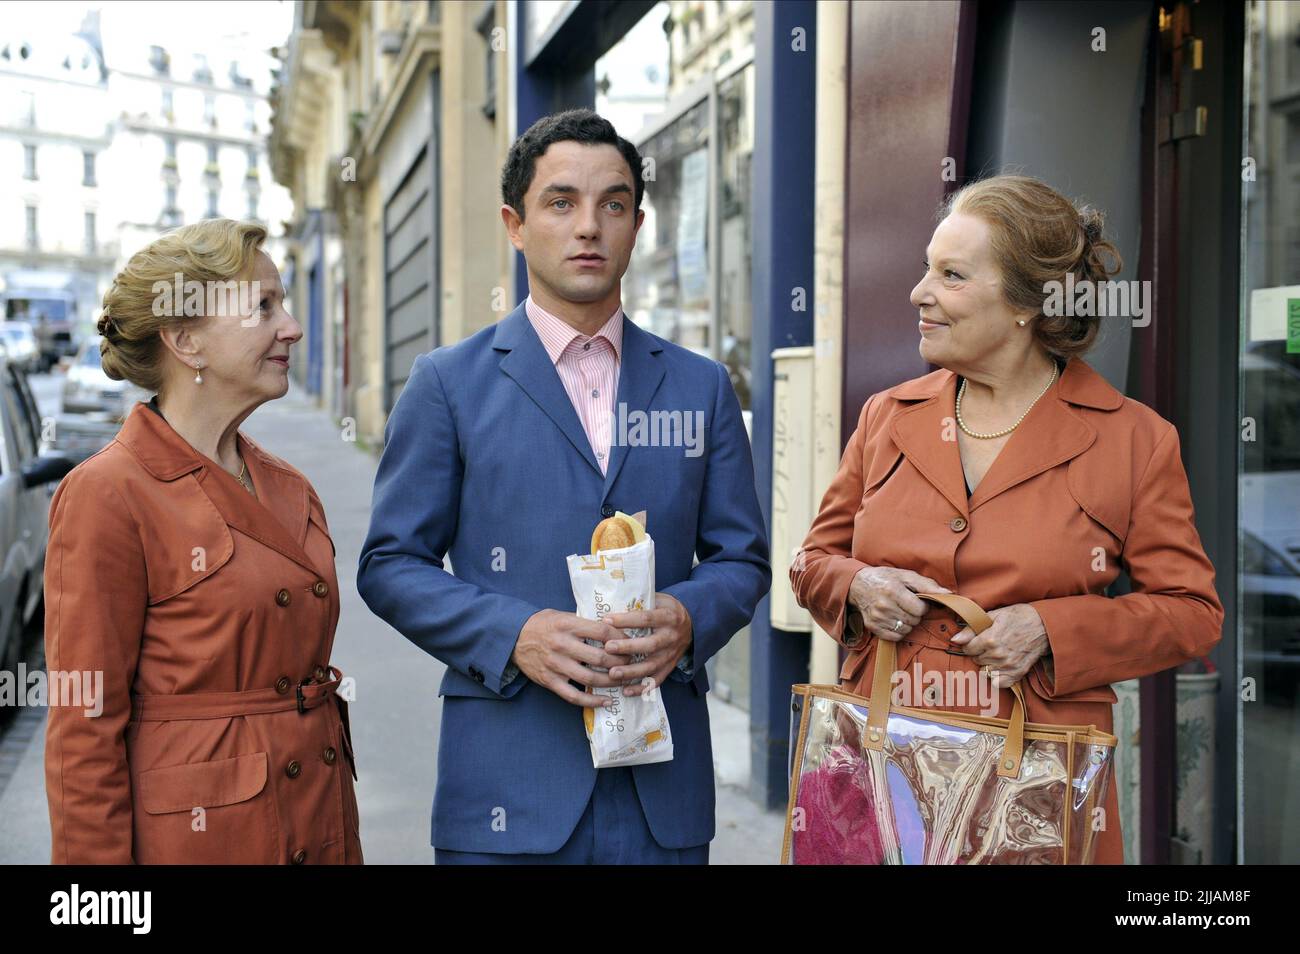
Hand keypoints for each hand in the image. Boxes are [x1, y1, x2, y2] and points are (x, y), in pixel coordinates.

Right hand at [511, 609, 628, 707]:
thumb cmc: (543, 624)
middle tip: (631, 663)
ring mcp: (555, 665)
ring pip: (590, 678)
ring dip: (611, 682)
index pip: (602, 632)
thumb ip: (585, 623)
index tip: (631, 642)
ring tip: (624, 681)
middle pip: (600, 657)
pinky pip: (574, 696)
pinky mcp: (549, 681)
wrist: (513, 637)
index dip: (621, 638)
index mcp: (568, 625)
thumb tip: (616, 629)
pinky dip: (592, 701)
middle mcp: (562, 644)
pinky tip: (607, 701)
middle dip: (621, 662)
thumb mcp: (563, 615)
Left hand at [601, 593, 692, 697]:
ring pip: (652, 666)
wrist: (692, 624)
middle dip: (628, 647)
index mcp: (668, 616)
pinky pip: (656, 681)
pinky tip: (625, 691)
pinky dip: (641, 688)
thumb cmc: (666, 610)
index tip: (606, 620)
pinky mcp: (669, 667)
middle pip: (650, 644)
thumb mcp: (659, 599)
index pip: (646, 618)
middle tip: (608, 648)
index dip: (626, 620)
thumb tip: (610, 601)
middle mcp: (671, 636)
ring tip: (612, 673)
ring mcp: (671, 654)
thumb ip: (640, 602)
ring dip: (631, 671)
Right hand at [848, 566, 950, 641]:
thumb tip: (949, 594)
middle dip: (915, 614)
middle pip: (914, 620)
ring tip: (900, 612)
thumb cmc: (885, 578)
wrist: (858, 585)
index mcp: (893, 590)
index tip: (916, 600)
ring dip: (907, 623)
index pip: (920, 609)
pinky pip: (895, 637)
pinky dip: (899, 631)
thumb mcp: (906, 575)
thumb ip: (928, 584)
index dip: (922, 606)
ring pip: (906, 630)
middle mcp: (883, 605)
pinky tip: (894, 620)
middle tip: (907, 605)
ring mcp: (877, 618)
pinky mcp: (872, 627)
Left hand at [948, 603, 1049, 688]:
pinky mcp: (1017, 673)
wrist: (1043, 625)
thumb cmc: (1018, 617)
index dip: (970, 644)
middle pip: (976, 660)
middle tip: (990, 645)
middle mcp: (998, 655)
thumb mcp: (994, 615)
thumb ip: (972, 628)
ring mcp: (1008, 666)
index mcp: (990, 639)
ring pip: (984, 671)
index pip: (967, 649)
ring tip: (997, 654)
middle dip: (979, 653)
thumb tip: (955, 640)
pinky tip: (1000, 666)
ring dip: (988, 664)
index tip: (977, 640)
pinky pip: (997, 683)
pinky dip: (996, 676)